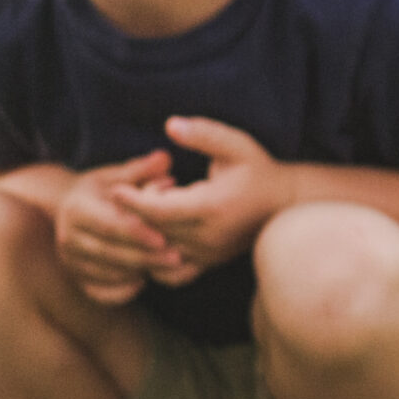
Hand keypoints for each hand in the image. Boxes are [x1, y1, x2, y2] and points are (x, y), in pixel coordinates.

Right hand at [55, 151, 181, 304]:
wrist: (66, 210)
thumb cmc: (100, 190)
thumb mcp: (115, 175)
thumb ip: (141, 170)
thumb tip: (165, 159)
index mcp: (76, 209)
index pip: (108, 225)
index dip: (137, 233)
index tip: (163, 237)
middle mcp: (68, 238)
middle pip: (111, 253)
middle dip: (146, 256)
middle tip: (178, 257)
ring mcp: (71, 262)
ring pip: (109, 274)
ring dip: (139, 271)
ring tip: (168, 266)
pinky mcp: (77, 279)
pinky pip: (102, 294)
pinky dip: (123, 291)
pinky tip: (143, 280)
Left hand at [113, 117, 293, 284]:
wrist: (283, 203)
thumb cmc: (256, 170)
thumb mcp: (235, 144)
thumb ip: (203, 134)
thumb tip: (170, 124)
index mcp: (212, 207)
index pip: (158, 210)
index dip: (132, 200)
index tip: (114, 189)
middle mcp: (208, 237)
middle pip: (152, 231)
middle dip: (137, 210)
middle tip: (147, 185)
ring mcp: (207, 255)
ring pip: (156, 252)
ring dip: (144, 233)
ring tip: (155, 207)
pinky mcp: (207, 265)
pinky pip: (170, 274)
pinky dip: (153, 259)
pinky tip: (156, 234)